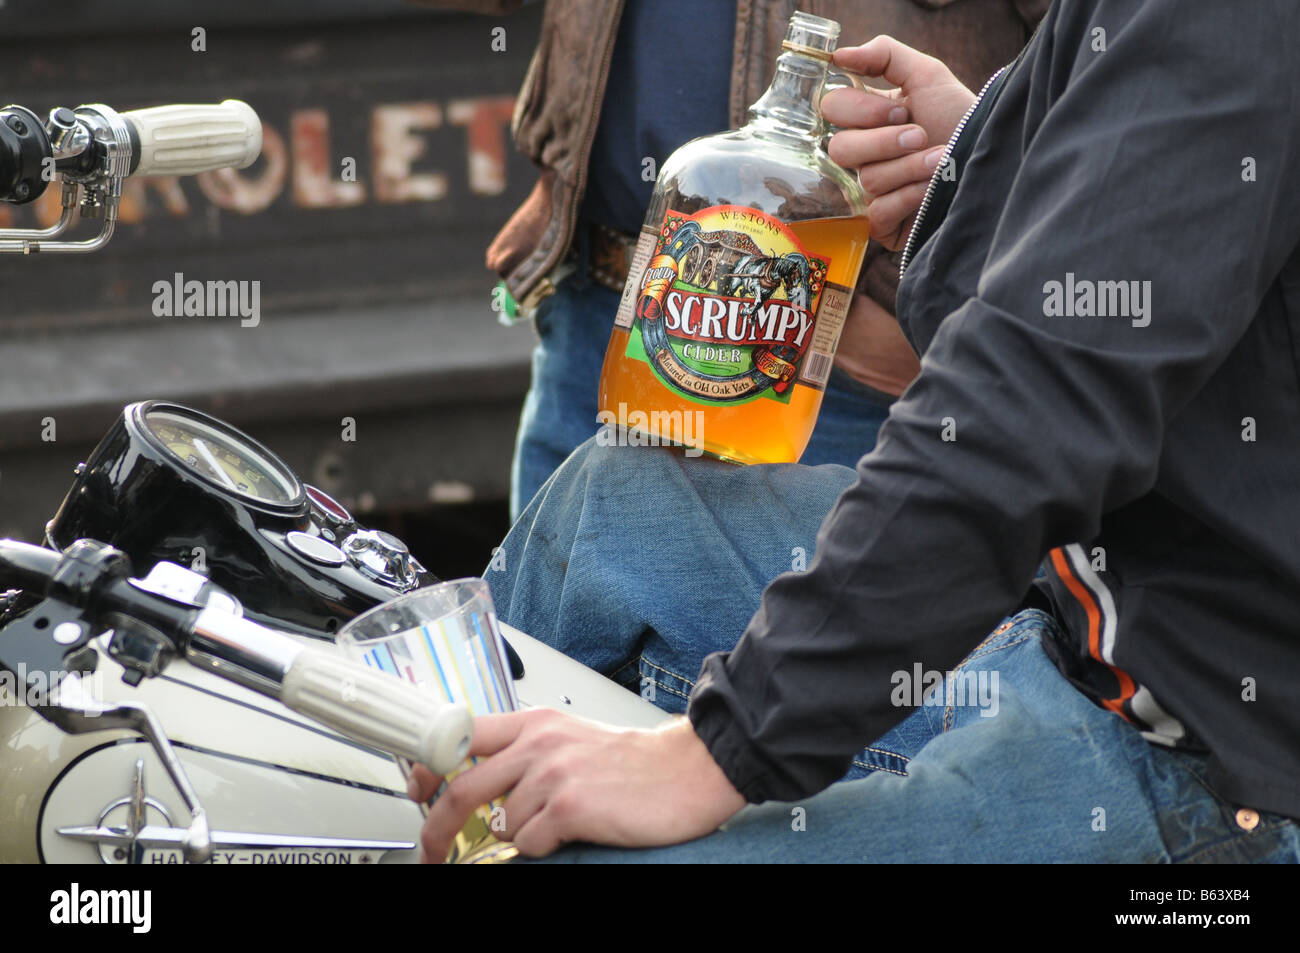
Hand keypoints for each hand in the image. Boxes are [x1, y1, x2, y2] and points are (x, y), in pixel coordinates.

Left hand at [407, 710, 745, 860]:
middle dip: (437, 828)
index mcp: (535, 722)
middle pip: (461, 787)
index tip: (415, 789)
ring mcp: (552, 775)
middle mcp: (538, 744)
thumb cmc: (633, 761)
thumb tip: (486, 783)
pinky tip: (570, 833)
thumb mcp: (572, 738)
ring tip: (552, 827)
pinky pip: (530, 842)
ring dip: (517, 835)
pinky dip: (542, 846)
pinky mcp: (570, 807)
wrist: (686, 770)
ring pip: (501, 821)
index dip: (428, 766)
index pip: (461, 736)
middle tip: (432, 849)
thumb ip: (528, 753)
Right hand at [821, 35, 975, 249]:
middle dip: (886, 141)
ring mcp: (868, 192)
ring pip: (867, 179)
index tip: (903, 111)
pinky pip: (878, 212)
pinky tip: (931, 189)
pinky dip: (910, 196)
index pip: (832, 110)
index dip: (862, 111)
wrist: (992, 159)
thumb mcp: (928, 76)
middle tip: (920, 135)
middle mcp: (862, 157)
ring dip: (911, 167)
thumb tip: (837, 55)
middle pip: (840, 149)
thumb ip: (884, 55)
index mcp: (866, 120)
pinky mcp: (882, 224)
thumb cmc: (961, 118)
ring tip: (940, 160)